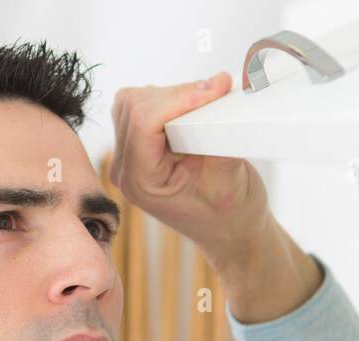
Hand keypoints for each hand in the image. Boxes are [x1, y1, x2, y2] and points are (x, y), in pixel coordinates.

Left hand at [109, 72, 271, 261]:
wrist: (232, 232)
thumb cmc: (231, 216)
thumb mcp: (230, 179)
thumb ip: (218, 138)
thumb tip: (216, 92)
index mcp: (141, 182)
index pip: (143, 121)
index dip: (180, 98)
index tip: (217, 90)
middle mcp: (126, 169)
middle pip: (135, 104)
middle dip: (179, 94)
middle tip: (217, 97)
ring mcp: (129, 157)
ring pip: (135, 100)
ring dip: (173, 95)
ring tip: (206, 108)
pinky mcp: (139, 147)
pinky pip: (142, 106)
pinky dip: (169, 99)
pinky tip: (194, 113)